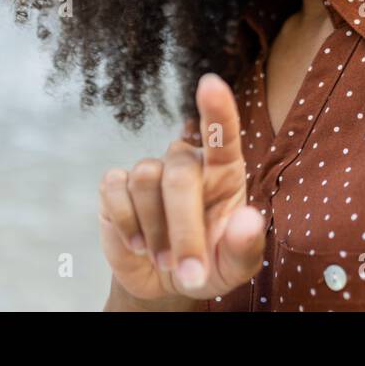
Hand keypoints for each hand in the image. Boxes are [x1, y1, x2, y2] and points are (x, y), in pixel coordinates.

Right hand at [98, 73, 266, 303]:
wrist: (164, 281)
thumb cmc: (208, 266)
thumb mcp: (234, 267)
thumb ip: (246, 246)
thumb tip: (249, 219)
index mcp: (223, 172)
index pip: (222, 135)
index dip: (217, 109)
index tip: (211, 84)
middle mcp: (186, 162)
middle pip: (179, 175)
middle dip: (184, 230)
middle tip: (190, 272)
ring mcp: (150, 170)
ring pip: (145, 180)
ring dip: (155, 232)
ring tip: (164, 258)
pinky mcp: (117, 184)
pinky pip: (115, 190)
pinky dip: (126, 224)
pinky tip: (137, 243)